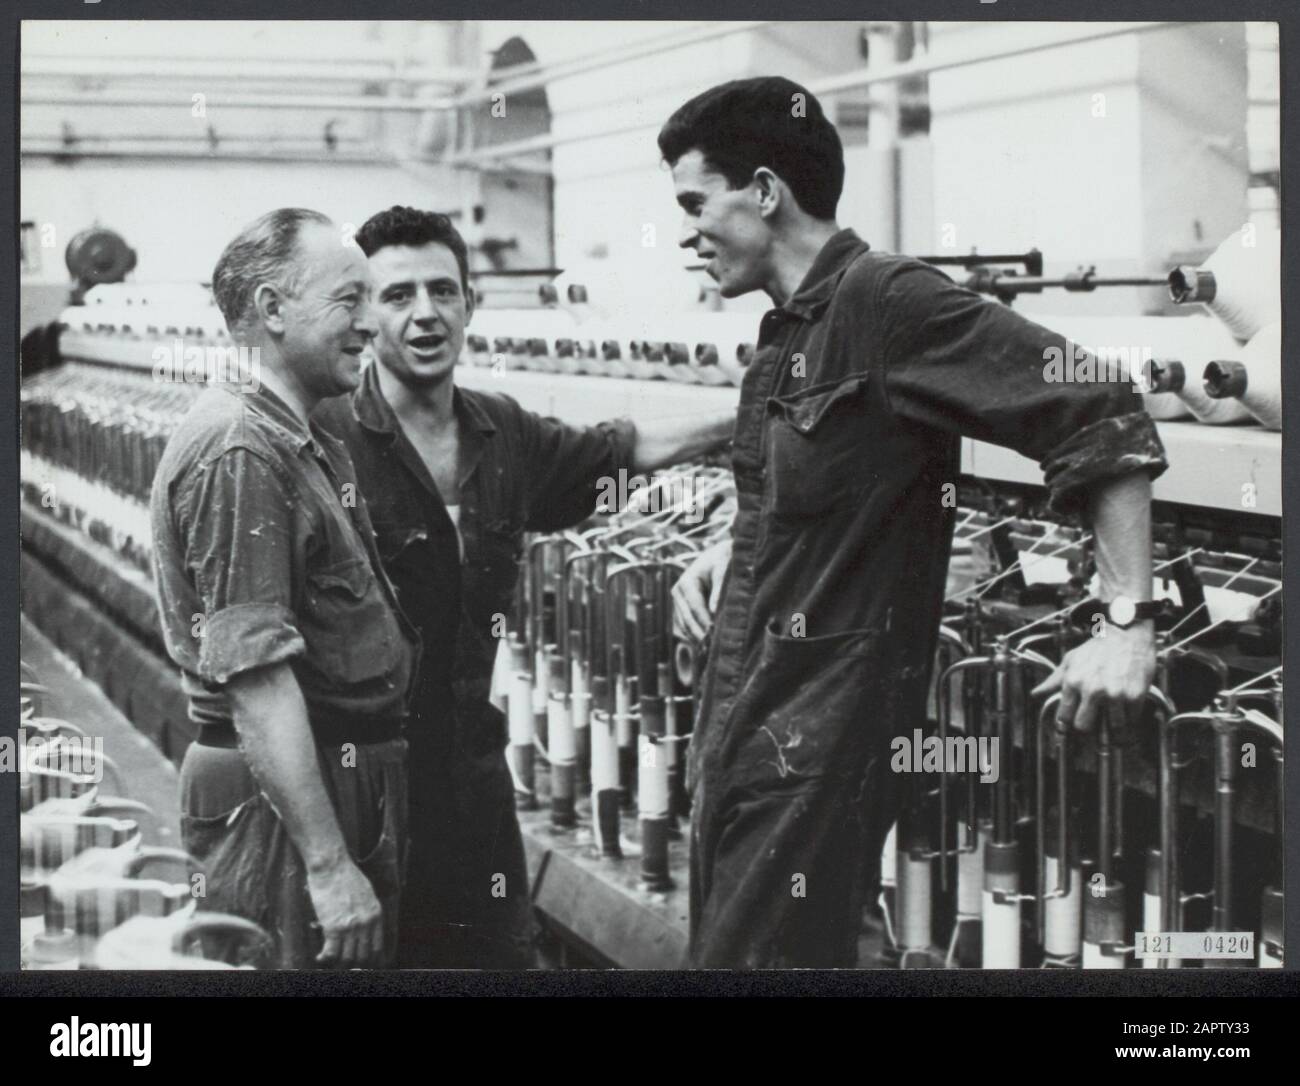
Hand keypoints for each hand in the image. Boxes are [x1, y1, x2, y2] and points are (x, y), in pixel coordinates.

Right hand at [306, 857, 384, 967]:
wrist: (332, 866)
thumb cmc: (346, 875)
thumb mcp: (366, 892)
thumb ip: (367, 910)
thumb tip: (363, 926)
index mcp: (376, 914)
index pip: (376, 946)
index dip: (367, 957)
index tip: (358, 959)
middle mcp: (367, 923)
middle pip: (363, 955)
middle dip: (352, 962)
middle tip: (342, 961)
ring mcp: (351, 927)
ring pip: (347, 957)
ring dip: (338, 961)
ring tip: (330, 958)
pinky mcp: (334, 927)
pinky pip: (331, 952)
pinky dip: (324, 958)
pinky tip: (320, 957)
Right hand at [672, 537, 731, 642]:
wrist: (718, 555)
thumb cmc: (723, 560)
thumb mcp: (723, 570)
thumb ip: (718, 590)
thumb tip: (714, 612)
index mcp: (686, 582)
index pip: (695, 608)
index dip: (706, 623)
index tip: (717, 637)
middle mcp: (677, 592)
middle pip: (688, 620)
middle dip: (701, 635)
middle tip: (714, 651)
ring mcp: (678, 601)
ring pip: (685, 626)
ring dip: (697, 639)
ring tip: (711, 652)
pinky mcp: (682, 608)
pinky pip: (686, 626)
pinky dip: (695, 636)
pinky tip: (706, 647)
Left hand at [1031, 621, 1155, 730]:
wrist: (1127, 635)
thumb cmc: (1097, 648)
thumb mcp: (1071, 660)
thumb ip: (1054, 681)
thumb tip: (1035, 695)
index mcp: (1073, 682)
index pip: (1064, 717)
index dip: (1067, 724)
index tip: (1071, 725)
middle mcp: (1092, 690)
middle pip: (1084, 727)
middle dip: (1088, 727)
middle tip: (1093, 724)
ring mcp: (1114, 695)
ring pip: (1112, 729)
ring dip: (1114, 729)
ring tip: (1114, 723)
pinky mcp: (1134, 696)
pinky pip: (1131, 720)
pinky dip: (1130, 720)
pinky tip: (1126, 712)